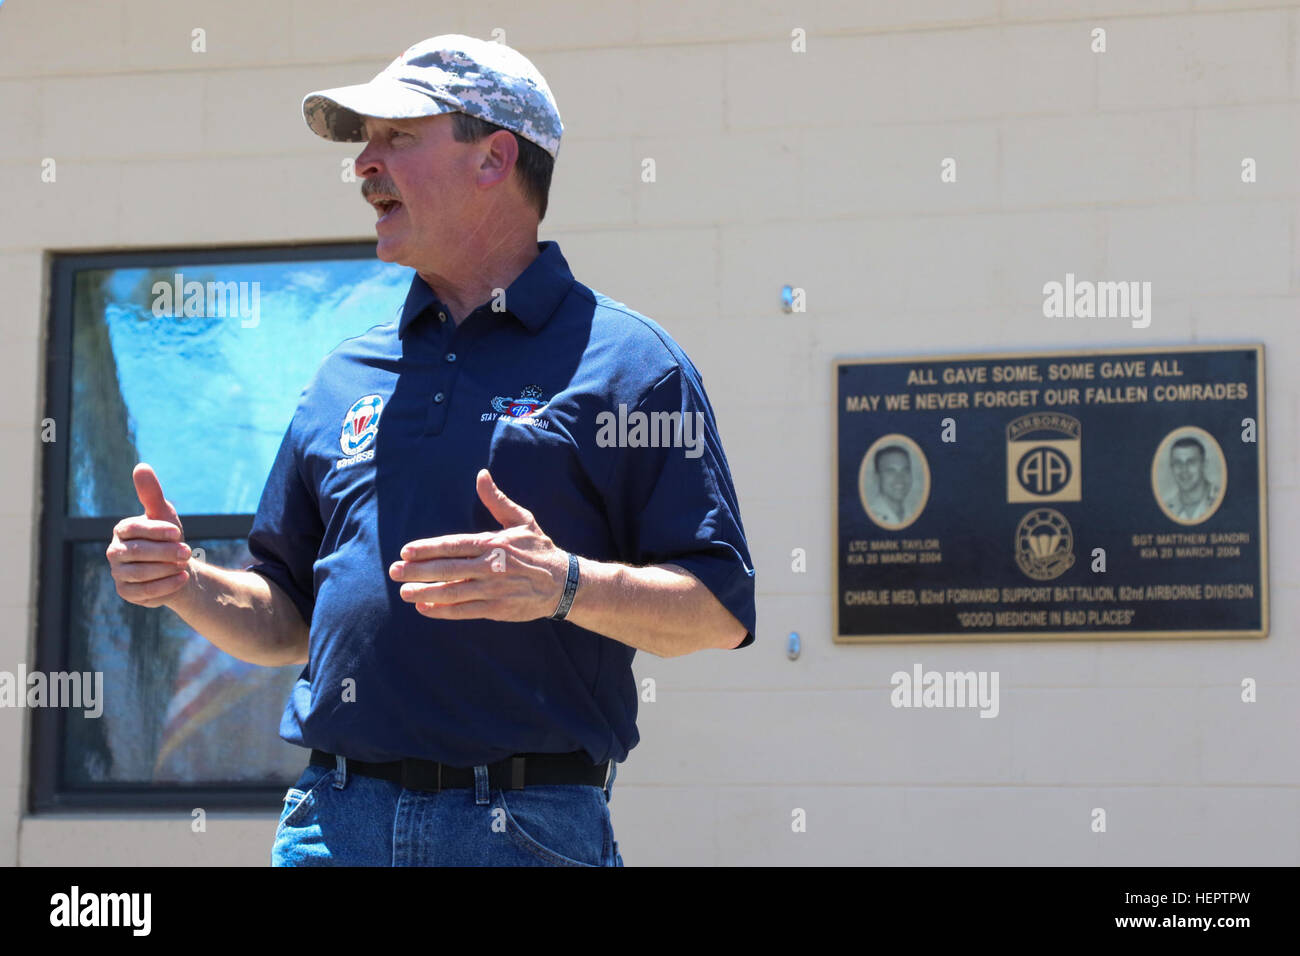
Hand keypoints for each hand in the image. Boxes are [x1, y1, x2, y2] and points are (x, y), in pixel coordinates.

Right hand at [106, 463, 192, 607]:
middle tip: (187, 552)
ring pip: (141, 573)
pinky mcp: (126, 592)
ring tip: (184, 565)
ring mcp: (118, 573)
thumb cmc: (168, 537)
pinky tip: (182, 579)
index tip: (178, 532)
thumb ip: (152, 494)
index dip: (156, 530)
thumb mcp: (163, 514)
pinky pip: (143, 591)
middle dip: (165, 552)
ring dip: (167, 569)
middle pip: (137, 552)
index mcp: (122, 530)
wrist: (176, 566)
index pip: (134, 528)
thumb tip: (141, 466)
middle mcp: (114, 551)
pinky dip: (166, 585)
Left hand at [389, 468, 568, 620]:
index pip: (454, 545)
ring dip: (425, 592)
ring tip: (404, 592)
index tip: (406, 551)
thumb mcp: (521, 520)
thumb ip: (496, 500)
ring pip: (453, 592)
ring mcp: (492, 590)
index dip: (428, 549)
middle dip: (418, 571)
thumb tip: (481, 475)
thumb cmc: (538, 549)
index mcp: (493, 544)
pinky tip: (425, 607)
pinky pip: (464, 610)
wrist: (563, 583)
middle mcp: (490, 567)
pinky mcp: (496, 609)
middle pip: (447, 569)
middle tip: (394, 571)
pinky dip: (443, 610)